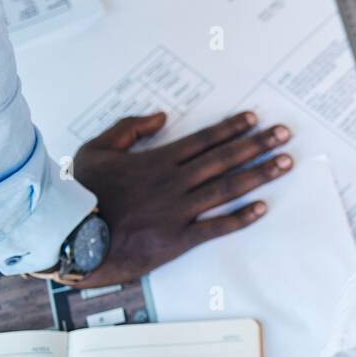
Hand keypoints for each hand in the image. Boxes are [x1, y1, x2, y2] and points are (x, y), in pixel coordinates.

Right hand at [67, 111, 292, 286]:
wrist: (70, 238)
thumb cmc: (80, 194)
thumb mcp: (96, 150)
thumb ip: (129, 129)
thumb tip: (161, 116)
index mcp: (157, 161)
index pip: (204, 140)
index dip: (232, 127)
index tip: (255, 118)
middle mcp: (174, 183)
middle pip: (225, 159)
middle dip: (258, 144)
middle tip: (284, 134)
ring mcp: (178, 212)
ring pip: (227, 188)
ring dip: (260, 174)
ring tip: (285, 162)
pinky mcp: (177, 240)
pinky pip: (215, 227)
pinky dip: (241, 218)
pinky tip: (263, 208)